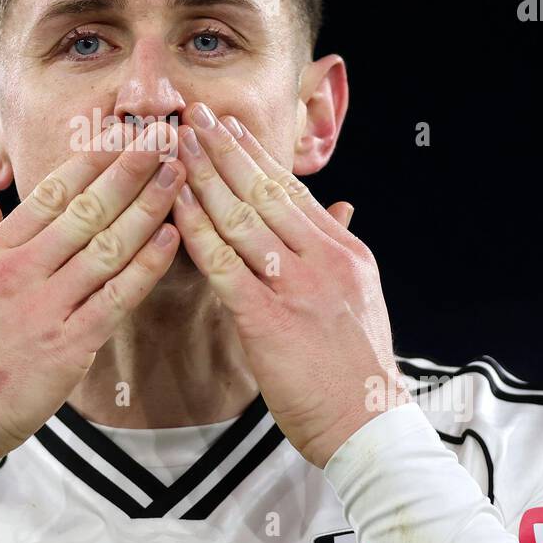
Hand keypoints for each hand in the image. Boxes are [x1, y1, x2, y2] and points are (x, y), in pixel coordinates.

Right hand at [0, 120, 185, 470]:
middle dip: (128, 169)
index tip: (118, 135)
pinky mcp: (68, 345)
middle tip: (161, 138)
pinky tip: (169, 237)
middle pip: (85, 209)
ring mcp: (46, 306)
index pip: (49, 194)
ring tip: (176, 175)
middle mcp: (22, 271)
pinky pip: (116, 297)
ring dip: (146, 207)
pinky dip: (145, 265)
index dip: (89, 161)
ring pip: (107, 245)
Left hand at [170, 103, 408, 467]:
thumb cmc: (357, 368)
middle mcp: (323, 260)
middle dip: (224, 150)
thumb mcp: (361, 297)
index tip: (228, 126)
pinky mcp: (268, 319)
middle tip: (194, 116)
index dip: (255, 155)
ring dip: (205, 178)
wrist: (368, 426)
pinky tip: (174, 207)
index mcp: (344, 252)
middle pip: (264, 193)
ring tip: (178, 145)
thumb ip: (340, 249)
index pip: (291, 191)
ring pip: (241, 220)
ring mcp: (297, 287)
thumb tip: (340, 209)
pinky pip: (224, 264)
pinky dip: (197, 232)